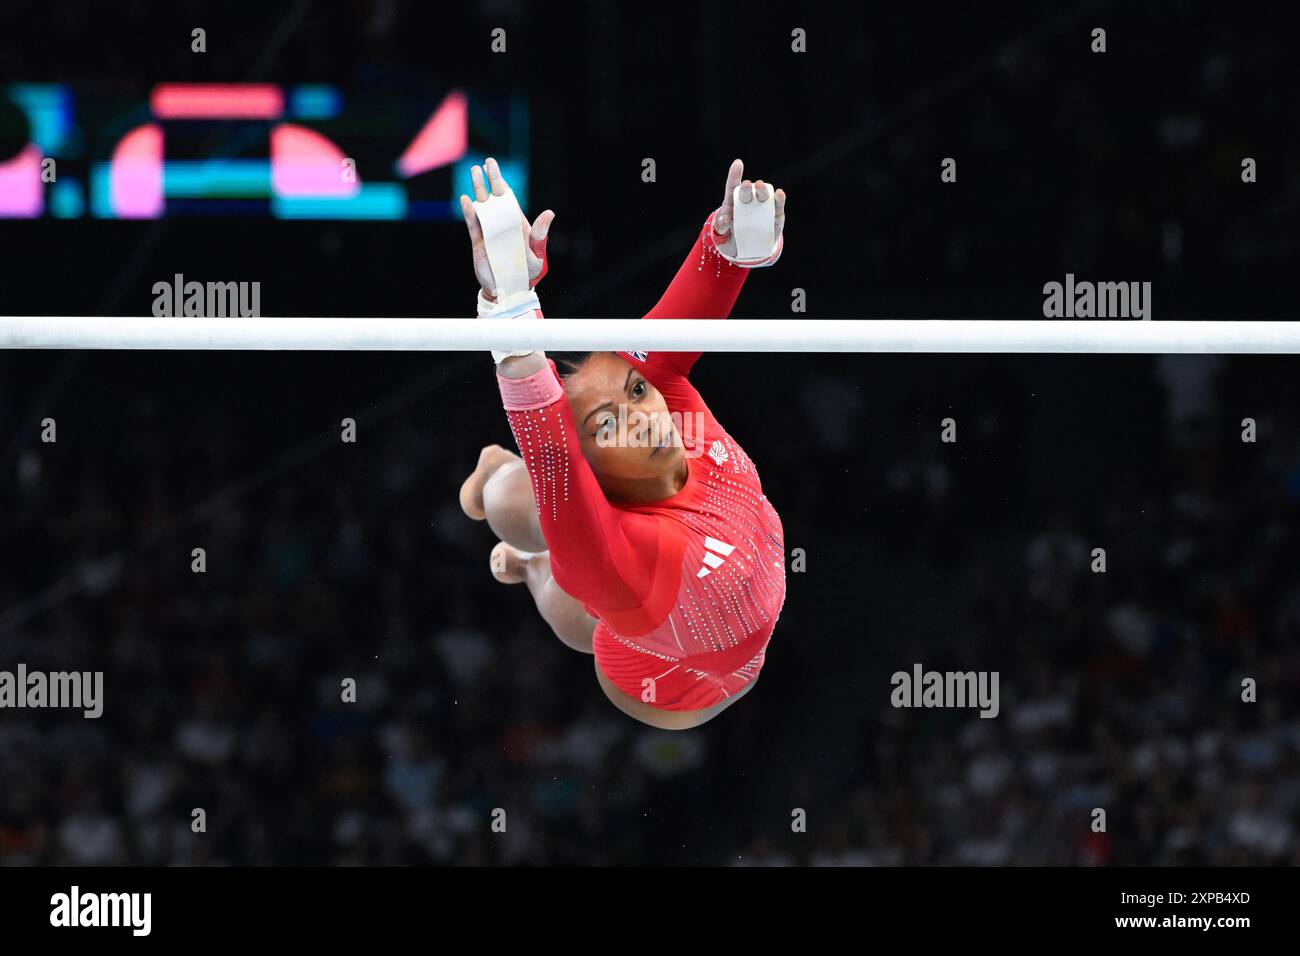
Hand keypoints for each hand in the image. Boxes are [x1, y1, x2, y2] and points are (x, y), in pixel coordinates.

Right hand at [459, 157, 553, 301]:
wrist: (511, 289)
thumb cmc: (528, 272)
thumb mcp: (537, 252)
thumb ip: (540, 233)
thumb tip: (550, 212)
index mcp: (517, 224)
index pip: (509, 200)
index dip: (503, 184)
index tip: (497, 169)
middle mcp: (502, 225)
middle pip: (494, 198)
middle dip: (490, 180)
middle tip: (485, 163)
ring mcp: (490, 232)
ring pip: (482, 207)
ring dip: (478, 190)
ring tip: (474, 172)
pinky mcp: (479, 242)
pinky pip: (473, 225)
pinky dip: (469, 212)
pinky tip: (465, 200)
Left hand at [709, 158, 785, 259]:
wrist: (747, 252)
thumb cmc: (732, 240)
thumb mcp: (722, 236)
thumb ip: (721, 227)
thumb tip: (724, 219)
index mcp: (733, 204)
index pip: (733, 187)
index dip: (735, 175)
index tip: (738, 164)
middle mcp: (748, 203)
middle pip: (747, 193)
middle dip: (747, 188)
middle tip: (747, 185)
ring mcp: (762, 209)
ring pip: (763, 197)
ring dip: (763, 191)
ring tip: (761, 187)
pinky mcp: (774, 218)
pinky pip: (777, 208)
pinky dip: (779, 200)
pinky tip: (779, 194)